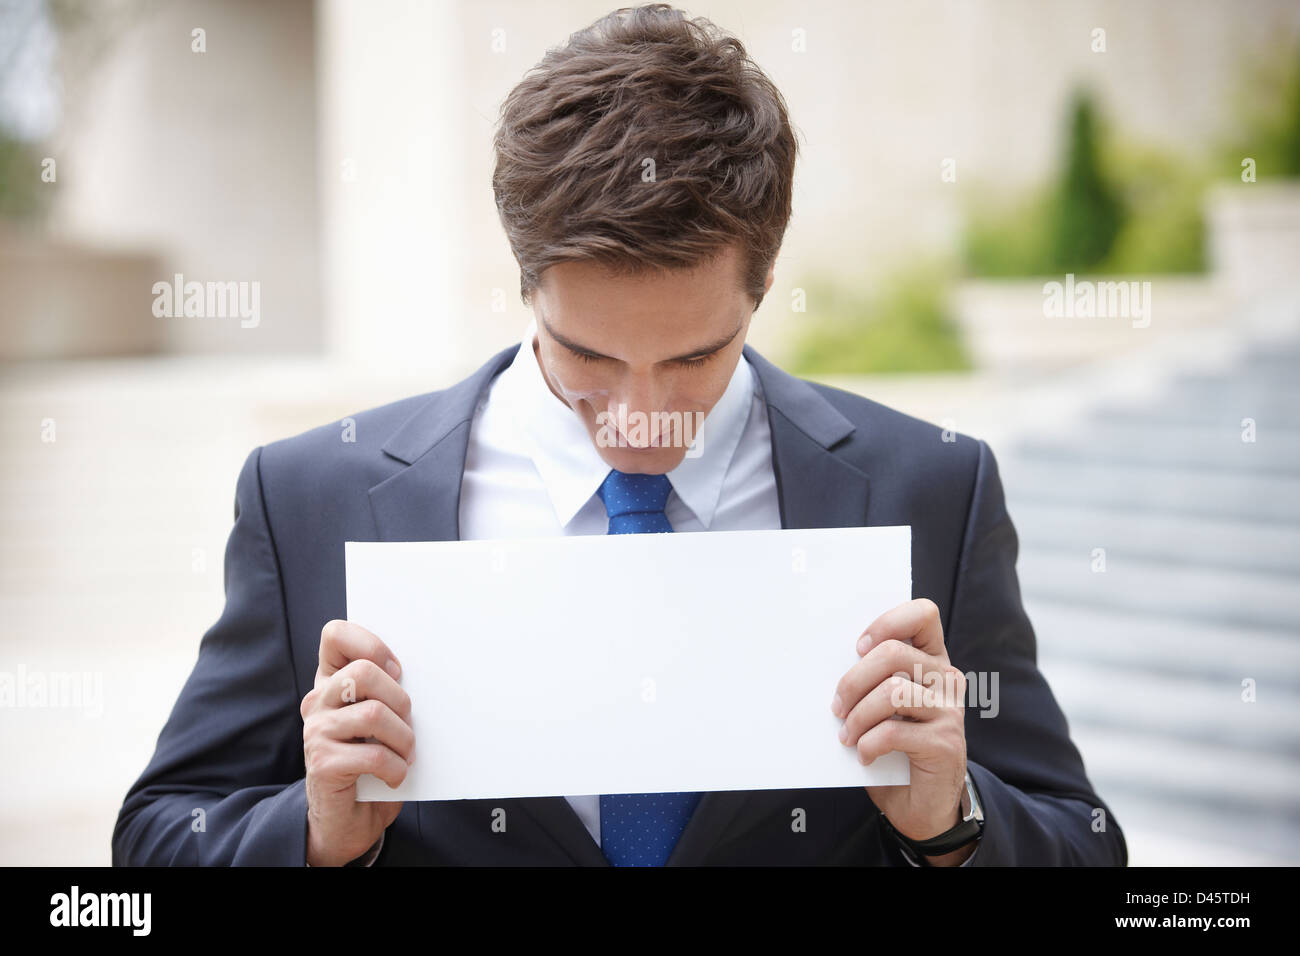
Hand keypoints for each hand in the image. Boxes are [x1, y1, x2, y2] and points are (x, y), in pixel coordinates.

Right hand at [301, 620, 413, 865]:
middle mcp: (317, 701)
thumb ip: (386, 693)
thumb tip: (423, 673)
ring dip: (404, 739)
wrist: (346, 821)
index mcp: (331, 682)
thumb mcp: (380, 722)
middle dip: (399, 699)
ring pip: (374, 714)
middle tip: (407, 723)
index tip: (396, 671)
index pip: (335, 635)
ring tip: (405, 755)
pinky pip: (374, 755)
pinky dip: (396, 768)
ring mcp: (316, 731)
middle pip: (363, 672)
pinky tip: (395, 777)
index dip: (370, 645)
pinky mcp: (322, 763)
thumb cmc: (371, 765)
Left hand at [830, 598, 971, 864]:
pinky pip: (894, 731)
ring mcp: (950, 710)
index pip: (922, 614)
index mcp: (931, 660)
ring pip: (892, 692)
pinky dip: (869, 744)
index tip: (858, 648)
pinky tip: (865, 754)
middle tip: (837, 707)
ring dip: (858, 716)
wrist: (923, 804)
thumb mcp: (882, 707)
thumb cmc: (896, 748)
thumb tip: (828, 662)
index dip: (886, 624)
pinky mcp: (946, 742)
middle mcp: (946, 678)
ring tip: (848, 735)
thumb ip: (871, 680)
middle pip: (894, 653)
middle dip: (853, 680)